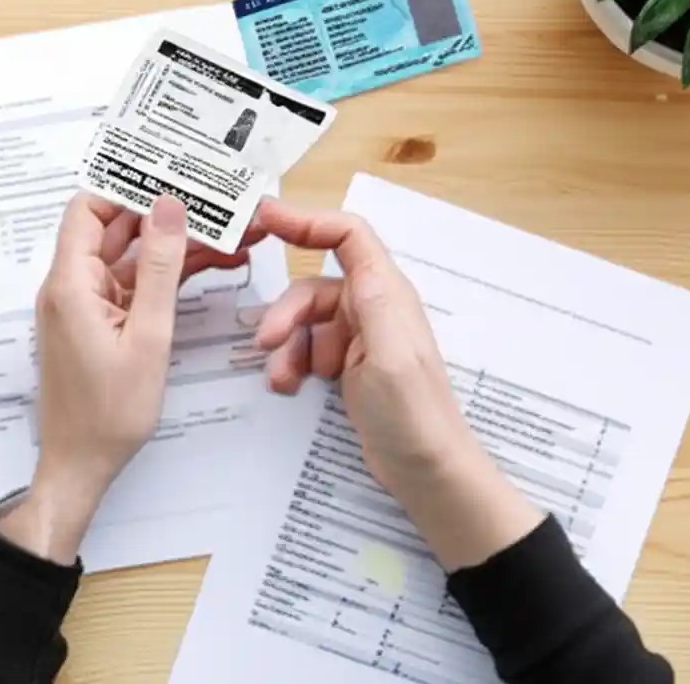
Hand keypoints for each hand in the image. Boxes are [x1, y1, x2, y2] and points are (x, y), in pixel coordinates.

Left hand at [0, 192, 257, 563]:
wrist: (82, 465)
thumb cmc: (107, 414)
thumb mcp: (146, 337)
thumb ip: (159, 270)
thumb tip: (168, 208)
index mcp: (70, 285)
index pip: (90, 209)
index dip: (128, 188)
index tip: (173, 179)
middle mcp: (72, 288)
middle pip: (117, 229)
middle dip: (166, 213)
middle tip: (216, 202)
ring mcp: (88, 306)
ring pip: (133, 257)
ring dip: (177, 246)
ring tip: (232, 234)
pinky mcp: (103, 324)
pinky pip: (136, 286)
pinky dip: (169, 276)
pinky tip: (213, 266)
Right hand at [253, 199, 473, 482]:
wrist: (425, 471)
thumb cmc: (414, 415)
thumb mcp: (390, 355)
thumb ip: (368, 299)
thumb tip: (345, 249)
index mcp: (387, 294)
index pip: (348, 235)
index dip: (306, 219)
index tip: (264, 217)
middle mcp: (374, 307)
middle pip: (313, 286)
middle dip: (285, 312)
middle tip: (266, 342)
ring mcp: (361, 338)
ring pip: (305, 321)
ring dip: (287, 346)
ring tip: (282, 379)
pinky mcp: (349, 366)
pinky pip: (308, 349)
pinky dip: (292, 364)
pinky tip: (290, 387)